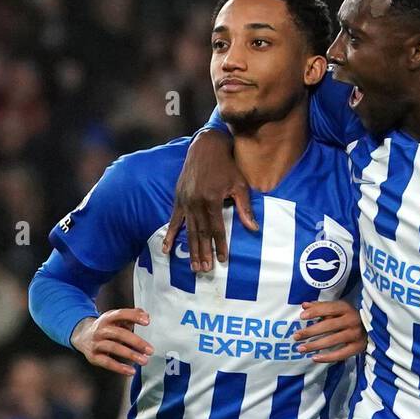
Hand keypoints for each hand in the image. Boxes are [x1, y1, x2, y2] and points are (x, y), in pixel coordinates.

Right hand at [71, 307, 153, 375]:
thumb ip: (132, 316)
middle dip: (136, 342)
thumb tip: (146, 316)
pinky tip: (131, 371)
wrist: (82, 336)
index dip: (133, 316)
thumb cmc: (106, 328)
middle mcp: (101, 329)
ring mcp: (96, 343)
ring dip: (130, 354)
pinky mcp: (93, 356)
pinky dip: (119, 367)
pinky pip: (107, 362)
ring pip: (113, 347)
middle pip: (119, 333)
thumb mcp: (116, 319)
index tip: (147, 322)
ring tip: (144, 360)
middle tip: (150, 350)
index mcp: (107, 318)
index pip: (121, 314)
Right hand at [161, 129, 256, 271]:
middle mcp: (196, 202)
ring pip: (189, 230)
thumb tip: (253, 228)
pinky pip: (173, 221)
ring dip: (191, 249)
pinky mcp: (178, 199)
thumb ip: (244, 207)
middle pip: (201, 233)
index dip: (220, 245)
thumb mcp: (240, 184)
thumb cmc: (227, 166)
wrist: (206, 147)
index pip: (217, 228)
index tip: (223, 260)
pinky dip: (169, 236)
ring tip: (194, 266)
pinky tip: (166, 250)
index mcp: (212, 199)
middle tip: (205, 270)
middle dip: (203, 253)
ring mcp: (185, 201)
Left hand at [293, 300, 366, 362]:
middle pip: (328, 326)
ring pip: (332, 341)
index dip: (315, 312)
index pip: (329, 308)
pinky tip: (314, 358)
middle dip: (310, 332)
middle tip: (296, 337)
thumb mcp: (337, 309)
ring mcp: (355, 334)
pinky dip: (327, 357)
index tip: (301, 317)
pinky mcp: (357, 347)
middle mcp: (352, 320)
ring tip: (300, 349)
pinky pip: (340, 354)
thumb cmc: (349, 317)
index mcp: (346, 308)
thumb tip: (304, 305)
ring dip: (315, 345)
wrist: (372, 328)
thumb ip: (321, 307)